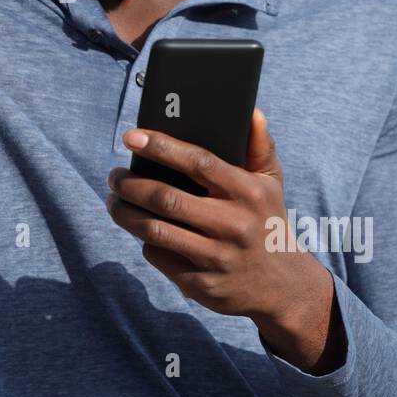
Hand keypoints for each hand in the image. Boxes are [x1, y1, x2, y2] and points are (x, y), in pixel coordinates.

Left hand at [106, 107, 345, 371]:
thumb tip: (251, 111)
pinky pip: (159, 257)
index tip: (131, 137)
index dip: (160, 147)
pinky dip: (145, 241)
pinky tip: (140, 230)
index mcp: (248, 192)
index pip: (197, 162)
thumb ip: (259, 145)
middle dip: (130, 184)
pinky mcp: (203, 285)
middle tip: (114, 175)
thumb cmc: (267, 220)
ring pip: (154, 231)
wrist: (283, 285)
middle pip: (165, 198)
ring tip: (113, 199)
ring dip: (124, 213)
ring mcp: (216, 258)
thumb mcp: (271, 183)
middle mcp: (232, 225)